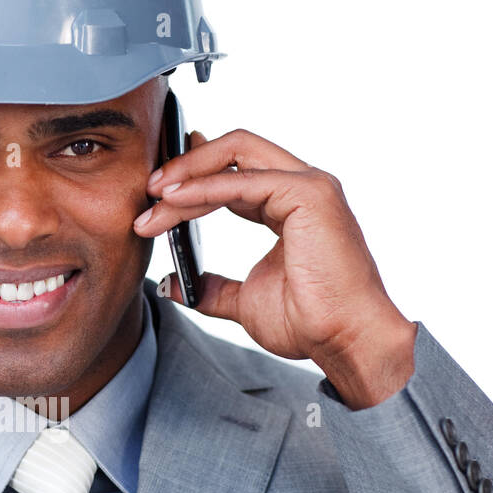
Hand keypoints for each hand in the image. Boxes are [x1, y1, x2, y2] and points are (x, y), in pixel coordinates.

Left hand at [134, 128, 417, 407]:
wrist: (345, 340)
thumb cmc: (310, 323)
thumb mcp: (245, 301)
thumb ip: (212, 288)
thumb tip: (175, 284)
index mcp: (291, 204)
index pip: (236, 172)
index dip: (195, 175)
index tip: (157, 194)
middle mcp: (303, 186)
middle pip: (234, 151)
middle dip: (186, 165)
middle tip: (147, 191)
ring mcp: (309, 185)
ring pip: (235, 157)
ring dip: (188, 176)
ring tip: (153, 201)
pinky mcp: (308, 194)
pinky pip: (242, 181)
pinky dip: (203, 189)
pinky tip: (173, 202)